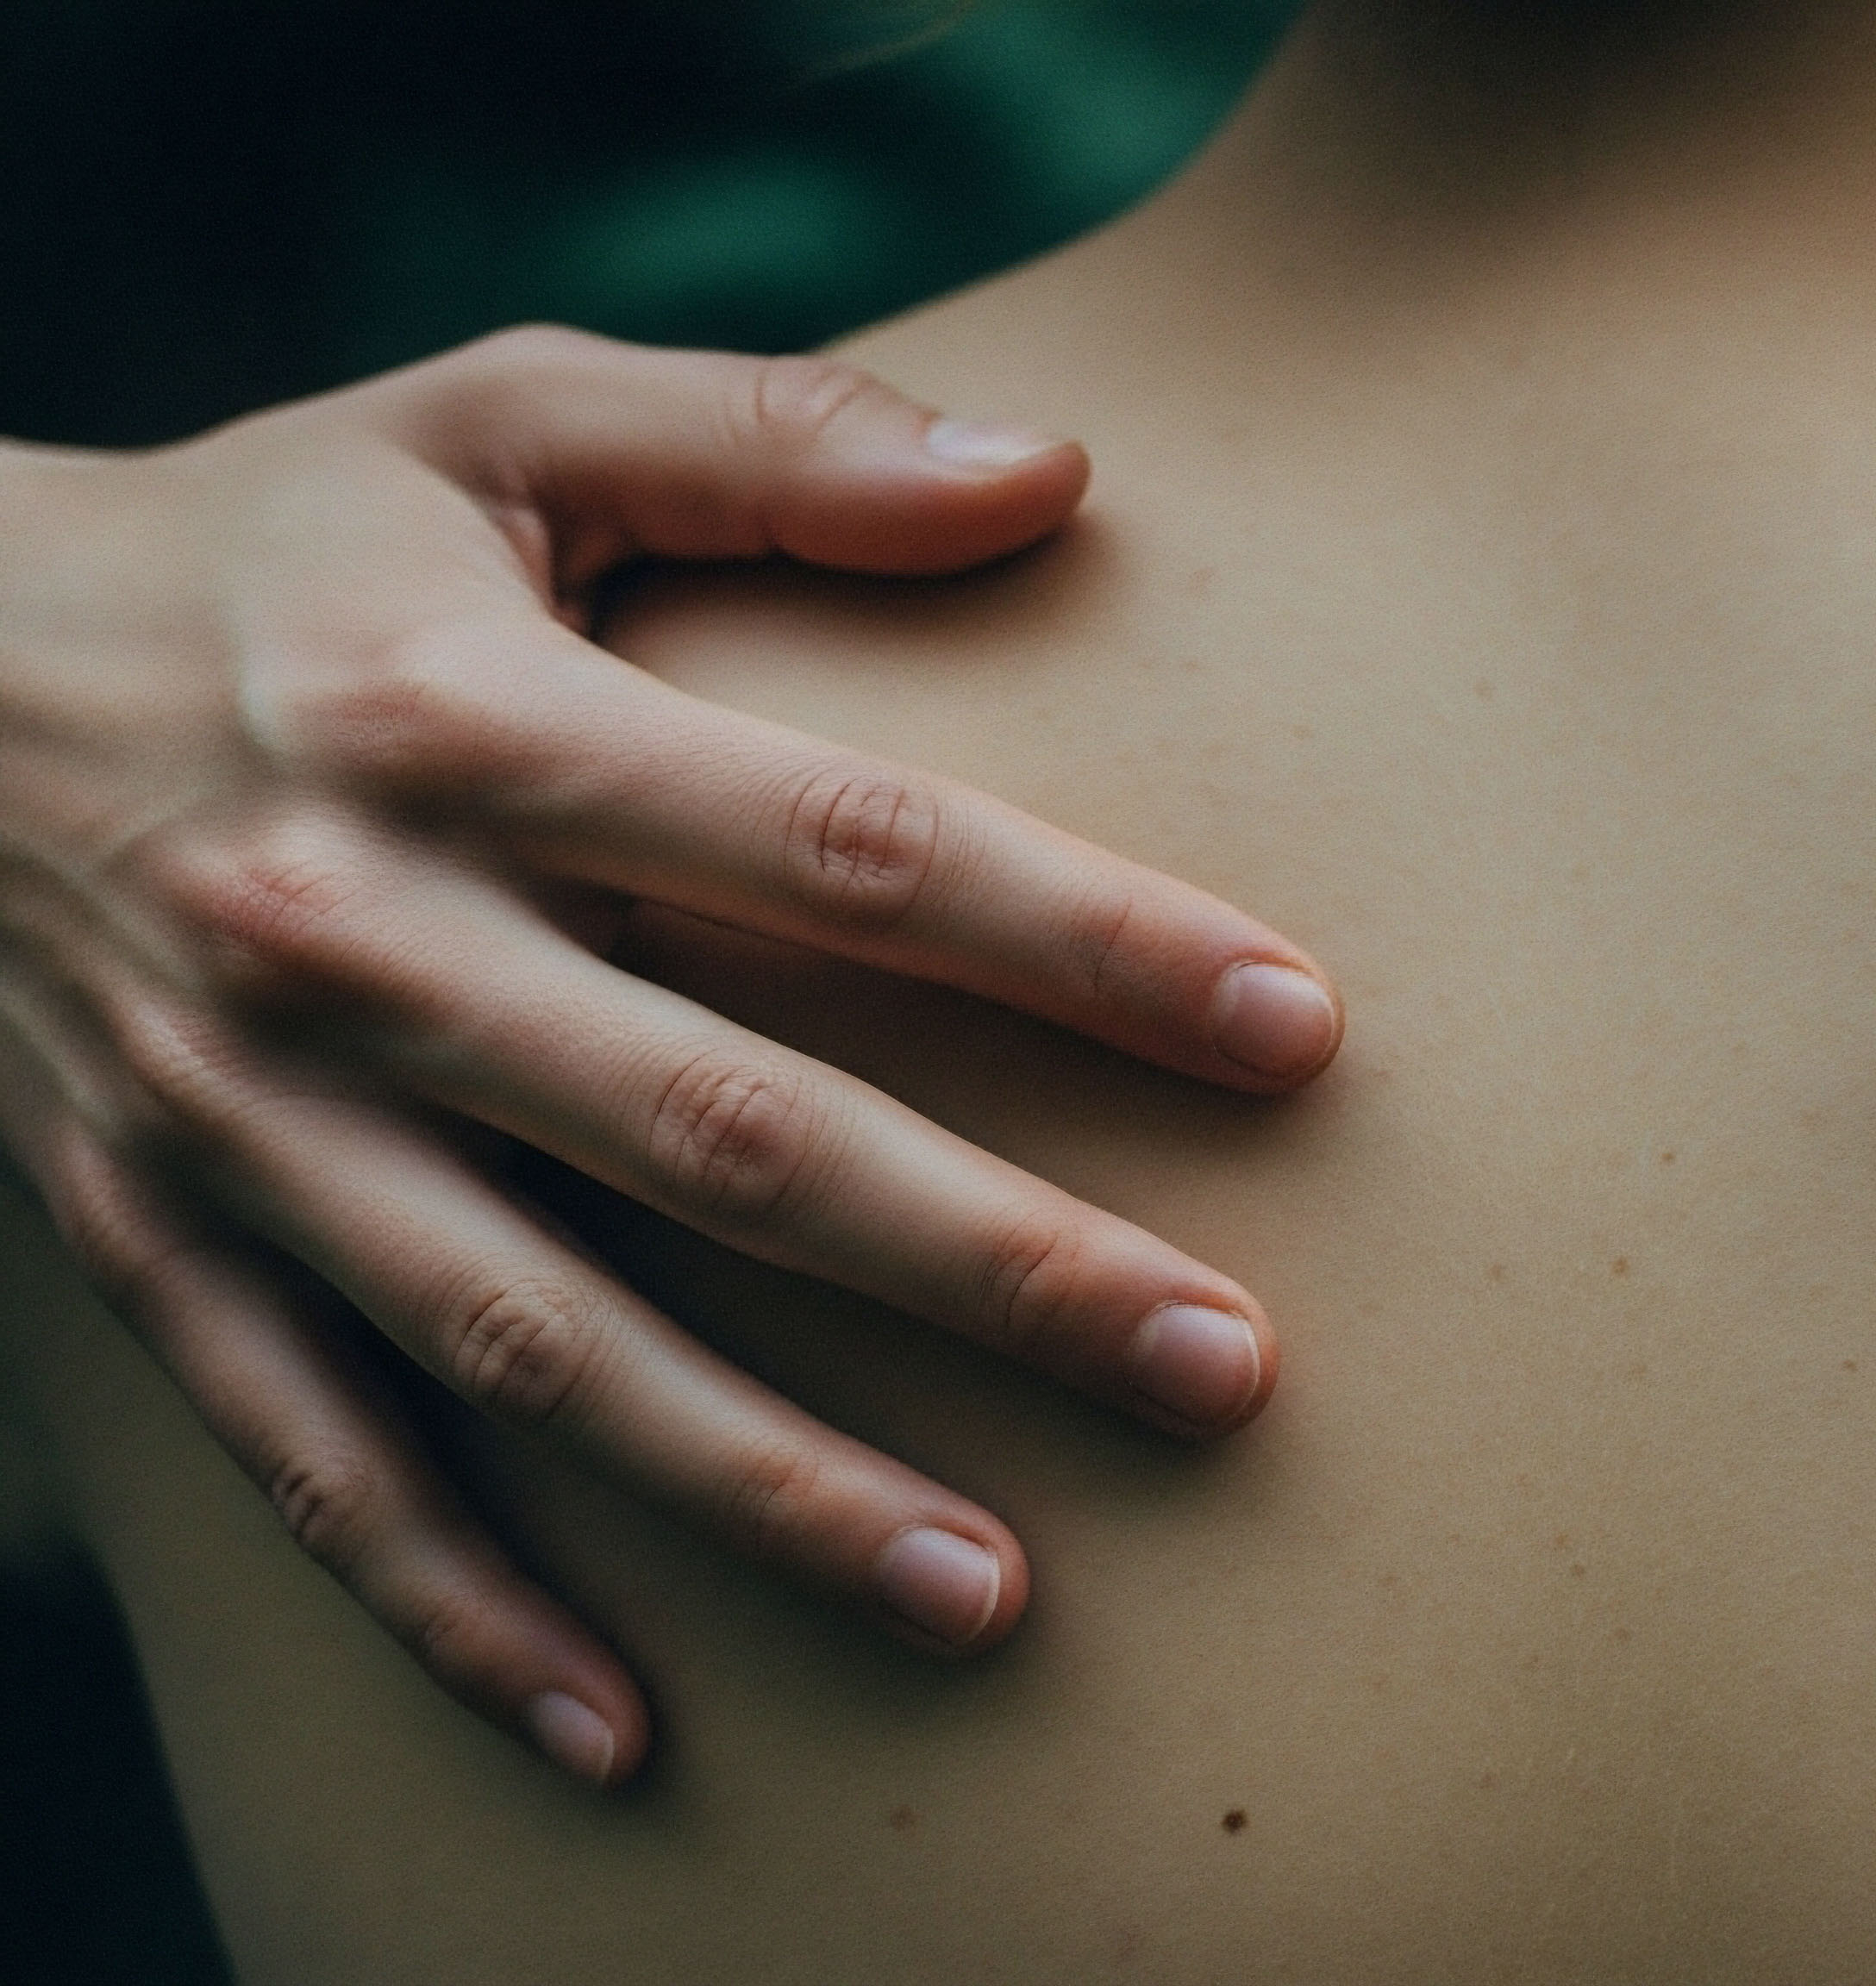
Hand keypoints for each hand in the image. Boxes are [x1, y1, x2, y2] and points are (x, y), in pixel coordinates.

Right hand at [0, 328, 1345, 1781]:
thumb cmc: (270, 538)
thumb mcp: (492, 419)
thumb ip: (772, 442)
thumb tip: (1061, 468)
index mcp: (466, 721)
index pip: (837, 848)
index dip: (1077, 942)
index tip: (1297, 1032)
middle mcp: (357, 937)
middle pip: (725, 1131)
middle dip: (989, 1265)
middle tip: (1223, 1371)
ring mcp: (246, 1118)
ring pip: (537, 1341)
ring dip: (769, 1485)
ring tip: (994, 1598)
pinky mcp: (156, 1242)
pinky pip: (316, 1461)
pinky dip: (459, 1612)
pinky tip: (630, 1739)